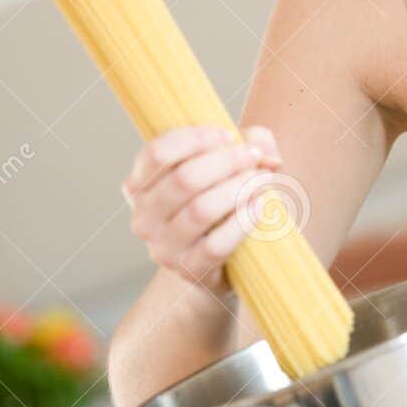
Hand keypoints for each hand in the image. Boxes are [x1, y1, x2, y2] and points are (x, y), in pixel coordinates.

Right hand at [121, 122, 282, 296]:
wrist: (218, 263)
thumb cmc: (221, 201)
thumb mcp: (229, 165)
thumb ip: (250, 143)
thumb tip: (266, 154)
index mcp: (140, 184)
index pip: (158, 153)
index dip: (195, 138)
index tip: (227, 135)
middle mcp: (143, 216)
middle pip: (183, 179)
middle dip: (225, 162)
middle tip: (252, 157)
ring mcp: (163, 247)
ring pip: (200, 210)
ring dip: (237, 189)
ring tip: (262, 180)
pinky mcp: (188, 271)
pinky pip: (216, 245)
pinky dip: (242, 221)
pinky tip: (260, 206)